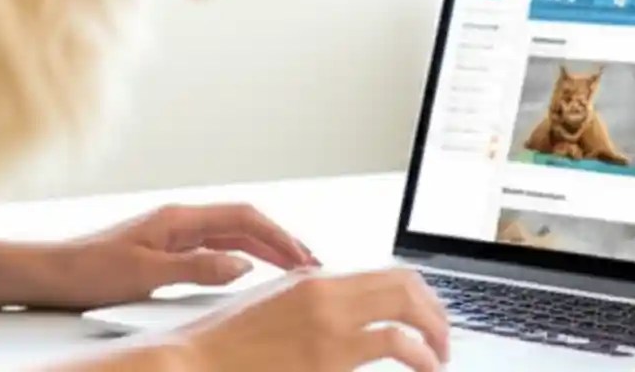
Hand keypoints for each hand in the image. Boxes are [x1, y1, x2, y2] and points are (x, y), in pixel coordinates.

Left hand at [23, 203, 319, 308]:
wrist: (52, 273)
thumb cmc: (90, 270)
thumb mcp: (146, 273)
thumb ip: (198, 267)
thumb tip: (244, 264)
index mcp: (178, 218)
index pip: (243, 217)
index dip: (278, 236)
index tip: (303, 257)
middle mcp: (179, 221)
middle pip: (243, 223)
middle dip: (280, 240)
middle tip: (311, 263)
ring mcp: (173, 234)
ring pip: (232, 235)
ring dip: (264, 248)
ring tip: (292, 266)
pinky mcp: (165, 250)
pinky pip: (215, 248)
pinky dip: (242, 256)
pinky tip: (251, 268)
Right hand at [179, 267, 450, 371]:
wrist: (193, 362)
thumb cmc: (223, 347)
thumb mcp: (271, 313)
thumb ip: (309, 307)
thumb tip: (343, 316)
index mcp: (312, 280)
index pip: (382, 271)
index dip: (417, 292)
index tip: (427, 314)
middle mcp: (324, 292)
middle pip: (402, 282)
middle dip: (434, 309)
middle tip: (442, 336)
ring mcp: (328, 321)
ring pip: (405, 305)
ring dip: (434, 330)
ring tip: (439, 355)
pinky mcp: (330, 355)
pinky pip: (394, 343)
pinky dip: (421, 353)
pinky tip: (426, 365)